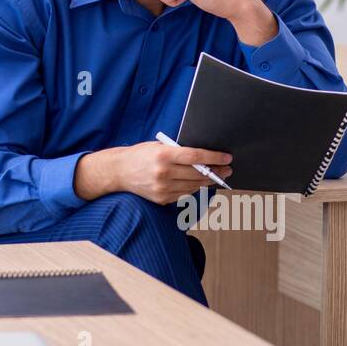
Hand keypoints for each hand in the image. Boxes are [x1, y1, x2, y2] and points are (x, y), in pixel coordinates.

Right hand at [74, 142, 232, 205]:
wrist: (119, 172)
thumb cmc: (141, 155)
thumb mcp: (158, 146)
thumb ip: (178, 151)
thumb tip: (204, 157)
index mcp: (163, 155)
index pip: (195, 157)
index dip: (214, 158)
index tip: (227, 158)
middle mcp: (163, 173)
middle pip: (198, 173)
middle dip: (216, 171)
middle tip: (227, 169)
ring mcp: (162, 188)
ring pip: (194, 186)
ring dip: (207, 181)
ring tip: (216, 176)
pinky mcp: (162, 199)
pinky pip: (184, 194)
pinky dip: (194, 188)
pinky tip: (199, 182)